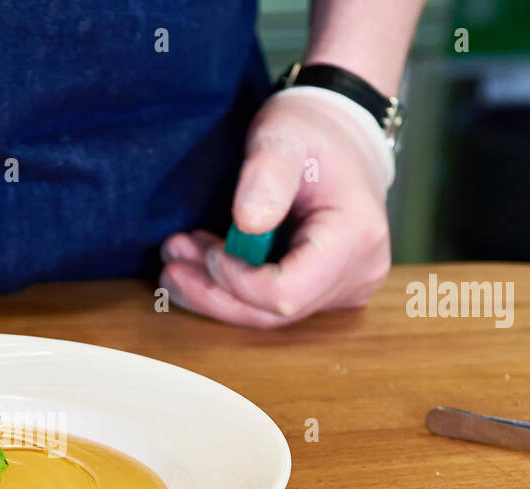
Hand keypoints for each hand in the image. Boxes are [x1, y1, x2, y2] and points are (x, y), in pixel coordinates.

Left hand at [160, 91, 391, 327]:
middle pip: (271, 313)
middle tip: (171, 257)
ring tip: (177, 256)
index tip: (205, 248)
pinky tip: (202, 260)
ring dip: (214, 291)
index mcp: (354, 240)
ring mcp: (344, 288)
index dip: (236, 281)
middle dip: (213, 290)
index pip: (286, 293)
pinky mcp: (326, 291)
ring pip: (265, 316)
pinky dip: (231, 287)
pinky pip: (270, 305)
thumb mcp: (284, 133)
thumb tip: (248, 222)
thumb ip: (267, 173)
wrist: (339, 137)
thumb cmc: (312, 131)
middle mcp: (358, 274)